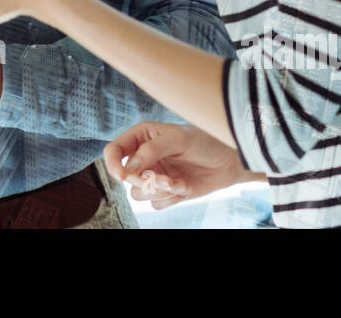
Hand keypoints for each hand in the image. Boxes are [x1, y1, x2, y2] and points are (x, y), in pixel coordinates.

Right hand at [104, 121, 263, 208]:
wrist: (228, 162)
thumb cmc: (203, 142)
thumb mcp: (178, 139)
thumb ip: (151, 150)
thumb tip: (129, 168)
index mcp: (141, 137)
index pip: (114, 151)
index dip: (112, 164)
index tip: (122, 176)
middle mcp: (143, 157)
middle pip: (126, 177)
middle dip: (146, 181)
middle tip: (166, 180)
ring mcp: (154, 175)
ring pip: (138, 194)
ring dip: (160, 191)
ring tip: (179, 182)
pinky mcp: (166, 193)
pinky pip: (155, 204)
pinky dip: (170, 199)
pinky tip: (186, 186)